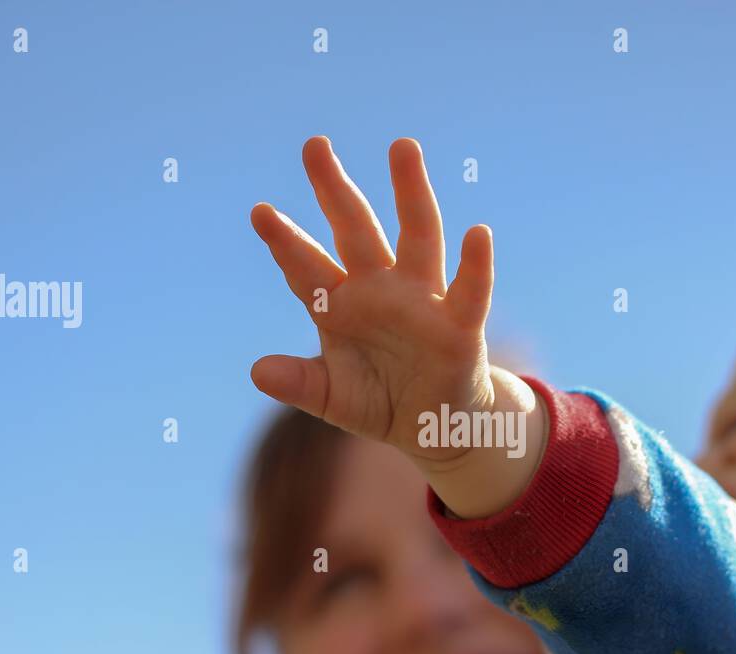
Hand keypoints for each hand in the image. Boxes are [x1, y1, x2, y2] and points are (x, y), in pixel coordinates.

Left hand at [249, 136, 496, 464]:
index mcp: (341, 304)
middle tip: (314, 145)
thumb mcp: (333, 398)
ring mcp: (422, 300)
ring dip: (411, 192)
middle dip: (335, 189)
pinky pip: (470, 291)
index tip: (259, 212)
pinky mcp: (460, 325)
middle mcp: (380, 289)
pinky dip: (475, 265)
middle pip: (356, 230)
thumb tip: (258, 372)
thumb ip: (300, 383)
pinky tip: (478, 233)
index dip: (286, 242)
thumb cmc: (378, 400)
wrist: (432, 426)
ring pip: (418, 236)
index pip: (307, 266)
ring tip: (402, 147)